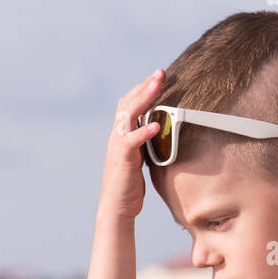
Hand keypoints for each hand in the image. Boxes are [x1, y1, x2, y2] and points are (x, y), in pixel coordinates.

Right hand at [99, 68, 165, 220]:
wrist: (116, 206)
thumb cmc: (129, 184)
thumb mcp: (139, 157)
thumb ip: (146, 142)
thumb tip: (161, 130)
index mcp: (122, 133)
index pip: (130, 103)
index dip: (142, 88)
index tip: (158, 76)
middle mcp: (117, 135)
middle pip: (128, 102)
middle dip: (145, 85)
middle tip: (161, 72)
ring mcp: (118, 145)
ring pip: (128, 115)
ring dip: (144, 98)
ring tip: (158, 86)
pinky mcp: (122, 159)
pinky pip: (132, 142)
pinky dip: (144, 132)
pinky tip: (157, 126)